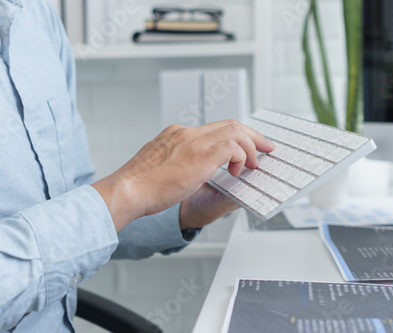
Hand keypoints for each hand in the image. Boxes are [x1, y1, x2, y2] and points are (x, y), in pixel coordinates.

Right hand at [92, 120, 272, 230]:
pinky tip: (238, 171)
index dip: (234, 134)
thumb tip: (184, 171)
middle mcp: (185, 133)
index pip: (213, 127)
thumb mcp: (158, 169)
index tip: (247, 143)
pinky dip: (242, 157)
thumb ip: (174, 164)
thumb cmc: (138, 188)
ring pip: (235, 130)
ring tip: (254, 164)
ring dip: (251, 147)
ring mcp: (193, 141)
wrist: (126, 191)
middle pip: (229, 123)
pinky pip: (234, 146)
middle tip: (266, 147)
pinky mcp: (201, 155)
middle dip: (252, 135)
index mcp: (175, 135)